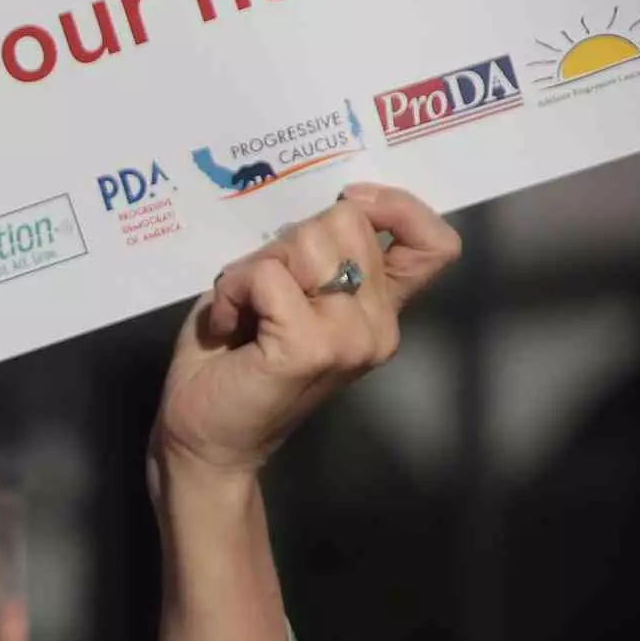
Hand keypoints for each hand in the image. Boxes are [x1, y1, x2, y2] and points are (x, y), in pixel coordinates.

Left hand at [155, 184, 459, 482]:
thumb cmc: (234, 360)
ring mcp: (350, 338)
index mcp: (380, 308)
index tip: (348, 204)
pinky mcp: (310, 348)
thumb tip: (320, 207)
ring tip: (242, 309)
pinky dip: (234, 289)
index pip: (436, 244)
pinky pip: (268, 275)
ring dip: (256, 266)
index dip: (398, 207)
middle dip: (286, 243)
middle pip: (345, 222)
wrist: (203, 436)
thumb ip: (316, 258)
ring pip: (307, 242)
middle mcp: (379, 324)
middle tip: (259, 291)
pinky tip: (226, 323)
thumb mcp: (285, 293)